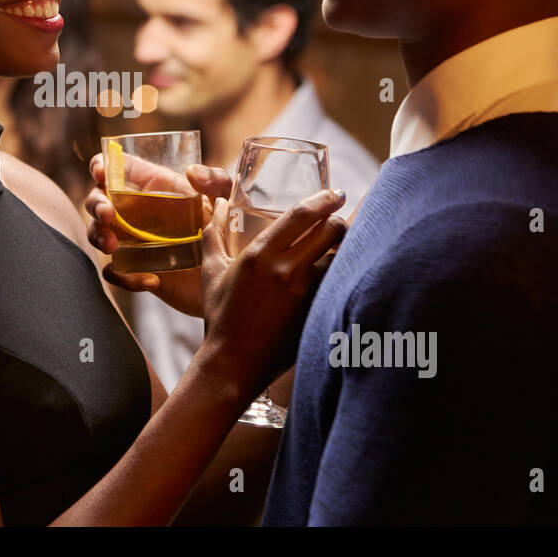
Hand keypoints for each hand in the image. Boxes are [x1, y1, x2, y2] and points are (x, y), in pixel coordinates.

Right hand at [84, 154, 232, 316]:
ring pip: (97, 233)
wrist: (230, 279)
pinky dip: (123, 276)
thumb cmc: (226, 230)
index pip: (116, 169)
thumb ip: (217, 182)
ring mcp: (132, 241)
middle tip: (108, 215)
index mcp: (152, 187)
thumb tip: (192, 172)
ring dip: (97, 236)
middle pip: (97, 200)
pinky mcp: (136, 270)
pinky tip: (150, 280)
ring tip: (113, 246)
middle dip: (95, 204)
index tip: (101, 173)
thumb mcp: (227, 202)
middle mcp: (135, 211)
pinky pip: (115, 272)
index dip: (100, 166)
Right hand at [196, 189, 347, 399]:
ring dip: (345, 246)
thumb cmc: (220, 317)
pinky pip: (340, 282)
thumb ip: (214, 236)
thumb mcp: (212, 273)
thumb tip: (217, 207)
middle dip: (340, 220)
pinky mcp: (316, 312)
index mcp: (259, 255)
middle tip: (340, 219)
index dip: (323, 199)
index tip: (334, 193)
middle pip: (331, 230)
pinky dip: (344, 272)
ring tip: (343, 244)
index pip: (301, 214)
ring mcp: (304, 293)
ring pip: (341, 256)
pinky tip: (344, 271)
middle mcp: (284, 270)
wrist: (233, 363)